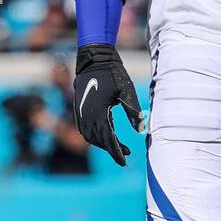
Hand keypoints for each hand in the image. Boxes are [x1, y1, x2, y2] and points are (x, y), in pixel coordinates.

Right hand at [73, 43, 143, 166]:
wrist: (93, 59)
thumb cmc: (112, 74)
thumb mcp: (126, 92)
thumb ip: (133, 112)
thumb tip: (140, 130)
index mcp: (98, 113)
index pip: (108, 139)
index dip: (116, 152)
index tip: (125, 161)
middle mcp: (87, 116)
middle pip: (99, 140)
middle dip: (112, 149)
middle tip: (126, 154)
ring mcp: (81, 113)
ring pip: (91, 136)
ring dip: (103, 143)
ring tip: (118, 146)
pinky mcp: (79, 109)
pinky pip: (86, 129)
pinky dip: (95, 136)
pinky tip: (106, 134)